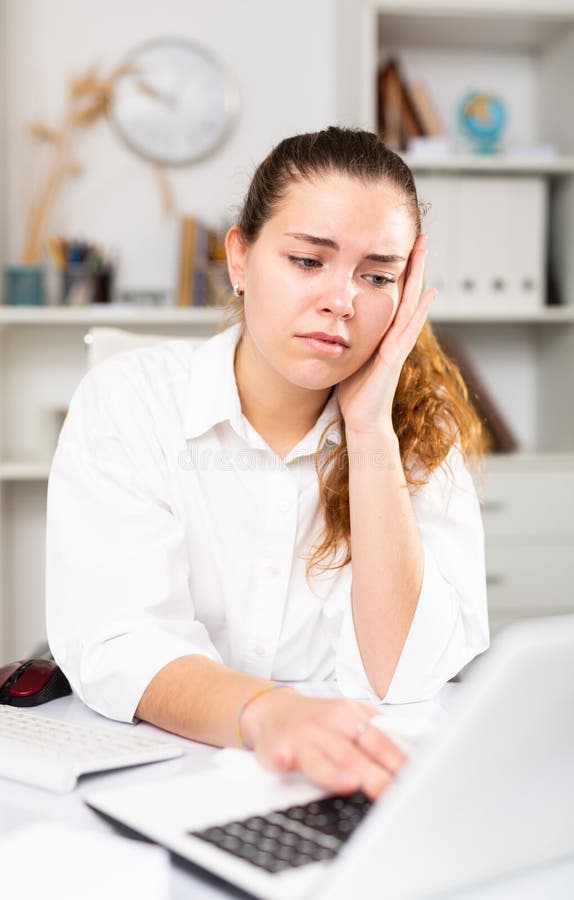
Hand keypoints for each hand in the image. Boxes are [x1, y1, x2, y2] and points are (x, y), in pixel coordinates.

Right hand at [241, 688, 405, 799]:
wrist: (273, 709)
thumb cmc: (318, 719)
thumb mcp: (348, 716)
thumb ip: (377, 731)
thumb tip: (415, 750)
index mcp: (348, 714)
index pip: (378, 740)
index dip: (397, 761)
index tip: (415, 779)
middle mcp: (325, 724)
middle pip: (353, 754)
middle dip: (375, 777)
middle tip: (394, 796)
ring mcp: (301, 737)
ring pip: (319, 759)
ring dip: (333, 771)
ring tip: (350, 783)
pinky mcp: (276, 748)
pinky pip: (279, 754)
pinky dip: (281, 759)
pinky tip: (284, 762)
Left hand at [338, 234, 436, 435]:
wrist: (362, 421)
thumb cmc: (354, 393)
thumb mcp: (346, 355)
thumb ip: (343, 337)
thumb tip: (327, 321)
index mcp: (382, 334)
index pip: (392, 296)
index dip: (397, 272)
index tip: (399, 246)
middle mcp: (394, 336)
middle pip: (406, 293)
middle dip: (412, 265)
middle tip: (419, 237)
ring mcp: (397, 346)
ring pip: (411, 304)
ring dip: (419, 278)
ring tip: (424, 252)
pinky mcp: (395, 357)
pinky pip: (408, 329)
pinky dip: (420, 310)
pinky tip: (428, 292)